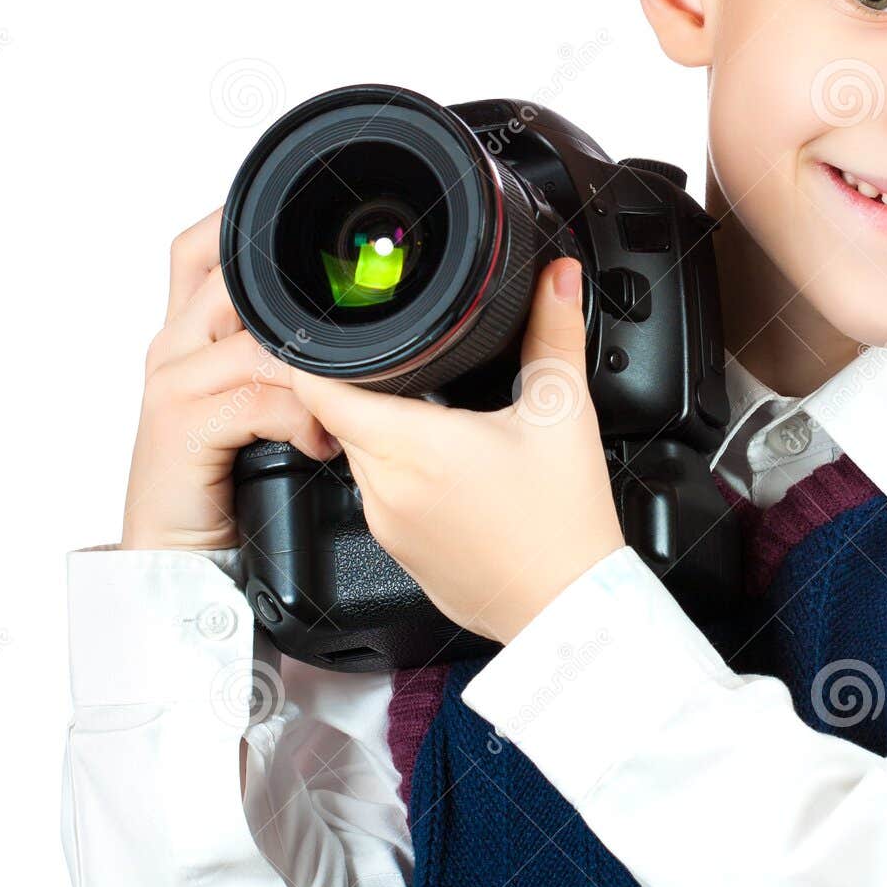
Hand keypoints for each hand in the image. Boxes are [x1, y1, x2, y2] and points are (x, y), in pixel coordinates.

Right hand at [121, 207, 339, 551]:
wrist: (183, 561)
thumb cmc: (233, 483)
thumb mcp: (268, 405)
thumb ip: (293, 361)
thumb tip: (361, 336)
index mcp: (189, 332)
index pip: (203, 246)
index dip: (247, 223)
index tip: (317, 237)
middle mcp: (175, 345)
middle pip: (233, 276)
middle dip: (303, 303)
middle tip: (353, 334)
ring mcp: (174, 380)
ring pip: (261, 339)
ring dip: (316, 375)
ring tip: (340, 412)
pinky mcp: (181, 423)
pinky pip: (258, 396)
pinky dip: (301, 419)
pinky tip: (318, 445)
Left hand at [290, 257, 624, 643]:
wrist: (569, 609)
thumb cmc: (565, 522)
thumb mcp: (562, 413)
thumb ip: (554, 333)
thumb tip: (555, 277)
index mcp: (415, 446)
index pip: (322, 388)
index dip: (318, 353)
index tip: (328, 331)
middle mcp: (386, 487)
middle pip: (341, 415)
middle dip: (364, 385)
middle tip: (400, 362)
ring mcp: (386, 523)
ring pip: (360, 454)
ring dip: (383, 430)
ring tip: (433, 414)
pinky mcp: (396, 549)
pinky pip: (379, 493)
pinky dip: (400, 471)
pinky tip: (446, 467)